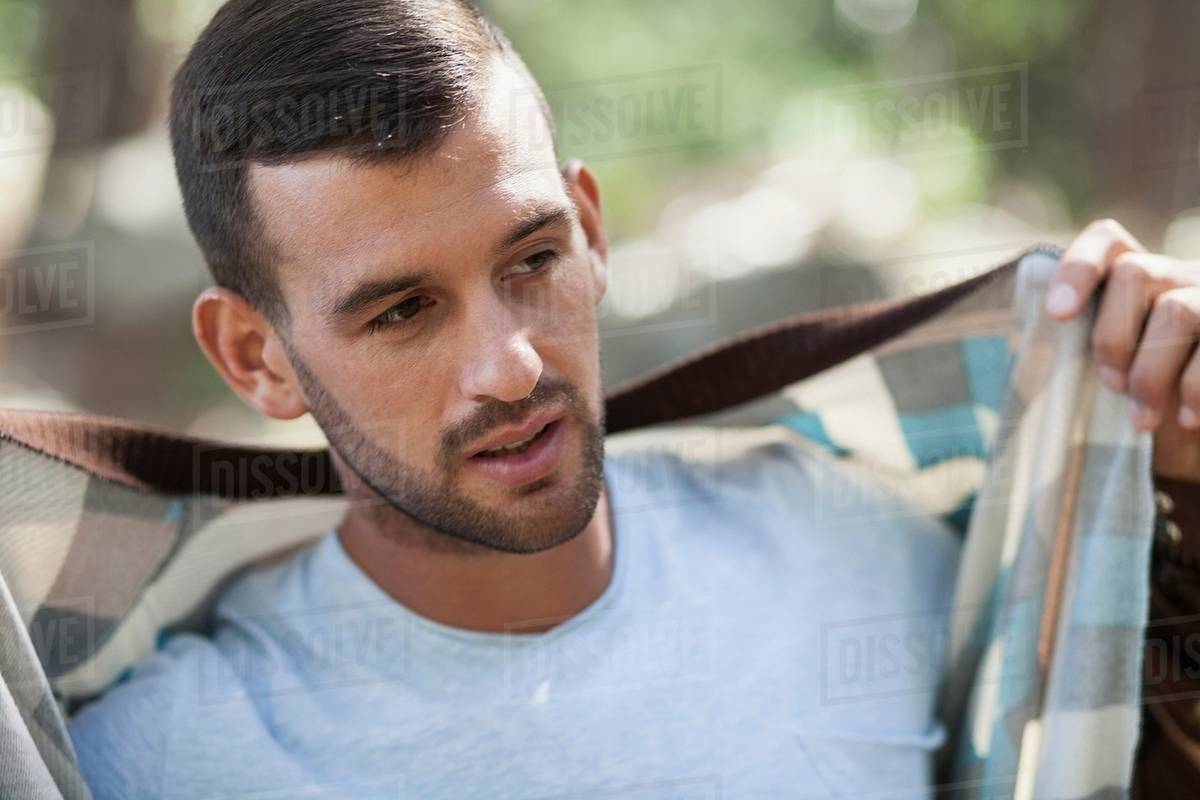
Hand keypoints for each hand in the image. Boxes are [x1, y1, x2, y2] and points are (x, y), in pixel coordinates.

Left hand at [1046, 219, 1199, 482]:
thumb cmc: (1154, 403)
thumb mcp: (1117, 373)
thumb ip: (1084, 350)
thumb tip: (1026, 359)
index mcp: (1144, 278)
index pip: (1107, 240)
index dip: (1078, 268)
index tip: (1057, 315)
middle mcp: (1185, 276)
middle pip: (1135, 273)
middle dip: (1112, 338)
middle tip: (1112, 386)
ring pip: (1178, 311)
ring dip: (1151, 373)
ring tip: (1143, 418)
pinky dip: (1194, 391)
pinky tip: (1188, 421)